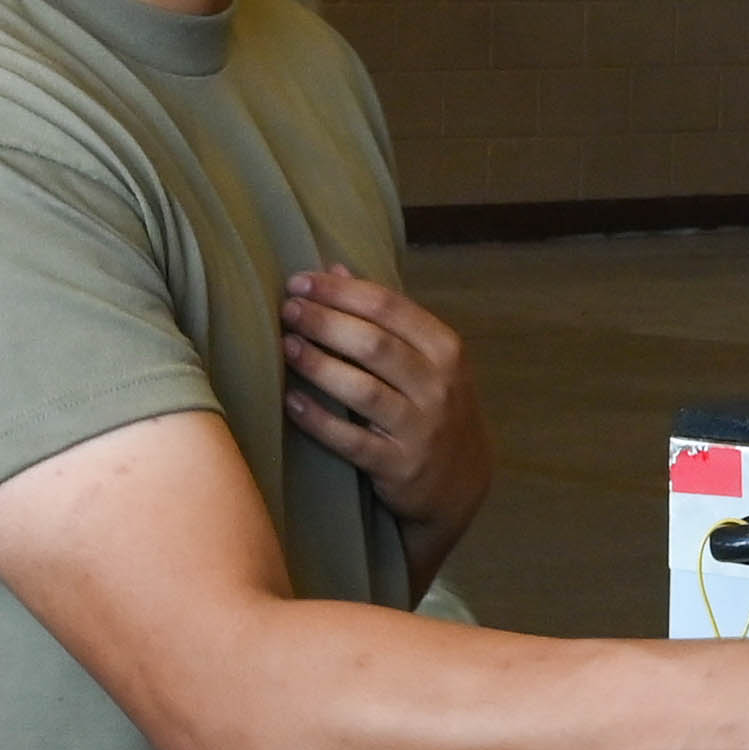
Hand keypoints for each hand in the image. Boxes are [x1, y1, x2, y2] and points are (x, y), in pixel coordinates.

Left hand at [280, 269, 492, 570]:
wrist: (462, 481)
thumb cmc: (433, 406)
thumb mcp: (425, 358)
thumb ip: (384, 315)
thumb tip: (335, 267)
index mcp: (445, 348)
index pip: (389, 306)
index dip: (340, 291)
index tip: (299, 282)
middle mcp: (438, 386)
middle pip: (374, 344)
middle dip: (325, 322)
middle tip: (287, 310)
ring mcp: (421, 428)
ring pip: (363, 390)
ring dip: (319, 365)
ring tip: (286, 346)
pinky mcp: (400, 466)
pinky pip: (353, 441)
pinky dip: (319, 420)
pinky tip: (291, 402)